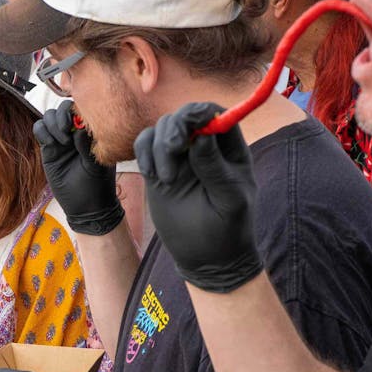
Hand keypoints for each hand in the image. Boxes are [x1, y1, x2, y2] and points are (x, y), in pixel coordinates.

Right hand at [33, 100, 123, 235]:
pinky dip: (42, 131)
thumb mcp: (97, 164)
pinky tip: (52, 145)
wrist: (86, 207)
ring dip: (53, 124)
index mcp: (90, 132)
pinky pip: (39, 130)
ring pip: (48, 117)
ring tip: (62, 142)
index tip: (78, 124)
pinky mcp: (47, 150)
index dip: (76, 110)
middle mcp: (74, 132)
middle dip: (62, 116)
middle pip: (61, 109)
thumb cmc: (97, 184)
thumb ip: (88, 145)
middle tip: (67, 133)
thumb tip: (80, 129)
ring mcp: (60, 140)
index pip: (80, 108)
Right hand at [133, 102, 261, 292]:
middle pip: (184, 115)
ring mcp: (180, 155)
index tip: (188, 132)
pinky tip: (151, 174)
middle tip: (171, 152)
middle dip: (174, 128)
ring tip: (165, 178)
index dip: (199, 113)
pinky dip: (143, 152)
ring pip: (162, 127)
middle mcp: (204, 145)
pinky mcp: (158, 166)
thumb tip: (201, 136)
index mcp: (229, 148)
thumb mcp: (229, 200)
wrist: (206, 258)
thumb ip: (215, 168)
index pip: (214, 113)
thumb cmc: (227, 229)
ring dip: (157, 146)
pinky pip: (145, 143)